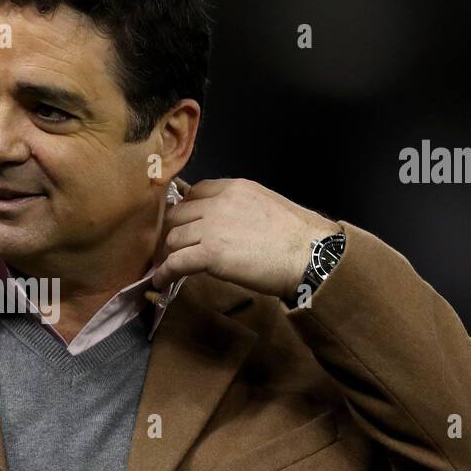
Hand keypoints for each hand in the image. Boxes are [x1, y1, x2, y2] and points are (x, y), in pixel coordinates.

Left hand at [151, 178, 338, 298]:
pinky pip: (176, 262)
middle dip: (173, 232)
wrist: (309, 255)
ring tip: (169, 267)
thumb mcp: (266, 205)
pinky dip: (165, 273)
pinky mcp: (210, 254)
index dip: (186, 210)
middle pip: (178, 215)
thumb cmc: (297, 236)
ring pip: (173, 238)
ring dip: (169, 254)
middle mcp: (218, 203)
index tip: (184, 224)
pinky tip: (161, 281)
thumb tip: (227, 224)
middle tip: (174, 248)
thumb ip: (240, 208)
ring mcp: (212, 228)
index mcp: (234, 188)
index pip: (195, 192)